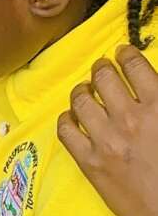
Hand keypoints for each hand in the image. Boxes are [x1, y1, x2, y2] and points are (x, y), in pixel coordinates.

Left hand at [59, 47, 157, 215]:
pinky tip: (71, 118)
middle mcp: (129, 118)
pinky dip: (66, 119)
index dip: (126, 54)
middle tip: (101, 70)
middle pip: (104, 77)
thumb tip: (149, 85)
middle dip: (101, 68)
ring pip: (81, 100)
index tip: (122, 52)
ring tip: (84, 91)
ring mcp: (106, 141)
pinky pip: (66, 131)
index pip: (134, 65)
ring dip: (81, 91)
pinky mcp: (89, 163)